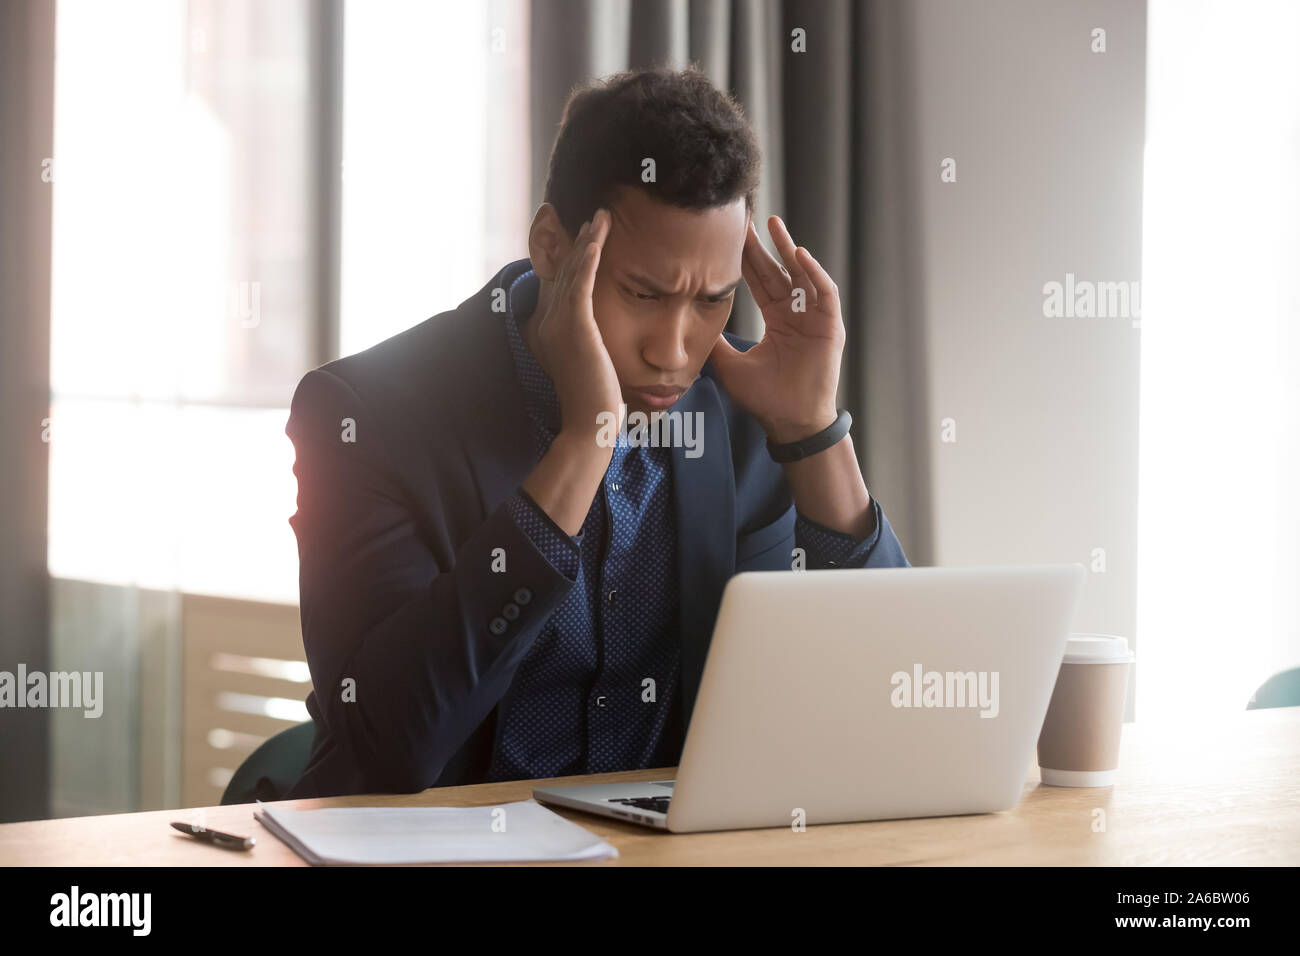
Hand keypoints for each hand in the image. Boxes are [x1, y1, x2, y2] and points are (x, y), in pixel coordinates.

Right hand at [532, 208, 622, 448]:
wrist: (589, 425)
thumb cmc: (595, 401)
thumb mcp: (588, 364)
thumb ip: (587, 344)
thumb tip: (597, 339)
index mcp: (550, 329)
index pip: (561, 284)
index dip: (572, 258)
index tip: (584, 236)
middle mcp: (549, 322)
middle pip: (564, 272)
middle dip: (578, 242)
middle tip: (592, 216)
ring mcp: (560, 324)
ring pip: (573, 273)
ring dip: (586, 242)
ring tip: (600, 217)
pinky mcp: (576, 328)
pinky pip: (581, 285)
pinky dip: (588, 260)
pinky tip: (596, 240)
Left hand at [708, 216, 843, 443]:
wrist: (791, 422)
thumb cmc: (764, 398)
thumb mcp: (728, 365)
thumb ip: (712, 342)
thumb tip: (685, 324)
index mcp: (776, 321)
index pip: (758, 281)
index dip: (744, 260)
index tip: (729, 237)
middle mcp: (795, 314)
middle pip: (776, 271)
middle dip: (762, 246)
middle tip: (745, 219)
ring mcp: (815, 318)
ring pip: (801, 274)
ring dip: (787, 248)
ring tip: (773, 224)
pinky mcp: (831, 325)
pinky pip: (824, 292)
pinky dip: (813, 272)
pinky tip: (797, 254)